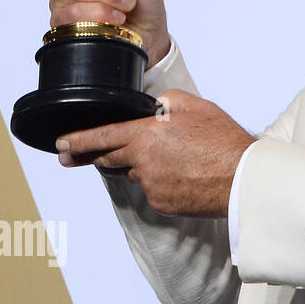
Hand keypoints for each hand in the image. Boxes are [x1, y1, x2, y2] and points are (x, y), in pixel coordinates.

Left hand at [55, 90, 254, 217]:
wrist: (243, 178)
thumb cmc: (223, 141)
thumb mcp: (197, 106)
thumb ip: (168, 101)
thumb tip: (154, 105)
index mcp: (147, 134)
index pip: (103, 136)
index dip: (78, 139)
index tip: (61, 142)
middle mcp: (143, 161)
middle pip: (108, 159)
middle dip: (90, 156)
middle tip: (73, 156)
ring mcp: (150, 184)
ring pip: (135, 173)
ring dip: (141, 166)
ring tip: (171, 160)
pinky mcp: (161, 202)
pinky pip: (154, 189)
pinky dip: (162, 181)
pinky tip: (184, 175)